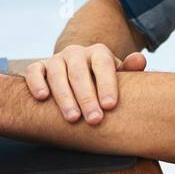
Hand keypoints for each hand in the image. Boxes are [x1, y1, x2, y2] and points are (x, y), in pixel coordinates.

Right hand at [23, 44, 146, 124]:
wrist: (76, 76)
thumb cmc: (102, 82)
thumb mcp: (117, 76)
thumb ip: (129, 69)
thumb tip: (140, 60)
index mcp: (98, 53)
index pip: (103, 65)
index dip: (106, 84)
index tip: (110, 106)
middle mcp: (76, 53)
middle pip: (79, 72)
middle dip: (87, 97)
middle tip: (94, 120)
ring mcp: (56, 60)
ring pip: (57, 73)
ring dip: (64, 96)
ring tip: (73, 118)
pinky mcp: (38, 67)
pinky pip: (34, 72)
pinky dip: (36, 83)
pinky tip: (43, 98)